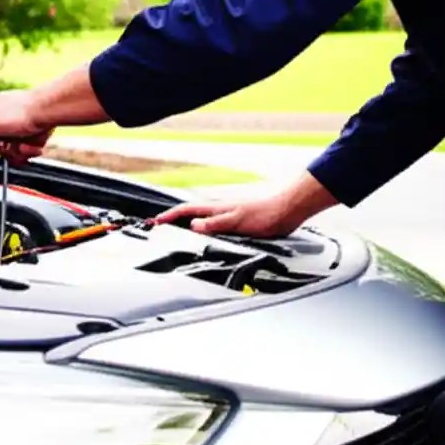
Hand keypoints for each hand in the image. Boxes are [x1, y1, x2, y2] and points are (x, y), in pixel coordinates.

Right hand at [154, 196, 305, 237]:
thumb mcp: (237, 221)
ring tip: (176, 233)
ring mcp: (227, 215)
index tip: (156, 222)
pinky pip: (213, 225)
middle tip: (160, 227)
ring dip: (187, 224)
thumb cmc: (265, 213)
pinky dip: (203, 229)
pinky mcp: (237, 221)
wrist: (288, 209)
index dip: (170, 216)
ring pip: (201, 219)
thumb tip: (192, 226)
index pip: (186, 211)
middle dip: (173, 220)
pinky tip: (206, 236)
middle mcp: (219, 210)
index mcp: (216, 208)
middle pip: (190, 214)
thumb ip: (215, 224)